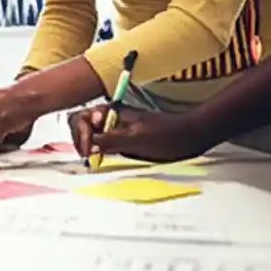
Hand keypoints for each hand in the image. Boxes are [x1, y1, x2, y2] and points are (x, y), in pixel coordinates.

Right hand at [69, 104, 215, 162]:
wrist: (189, 136)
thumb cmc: (166, 136)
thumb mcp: (136, 139)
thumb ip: (110, 140)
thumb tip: (89, 145)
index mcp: (111, 112)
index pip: (81, 118)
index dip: (82, 135)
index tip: (89, 152)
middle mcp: (110, 117)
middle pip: (81, 123)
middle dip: (80, 139)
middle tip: (88, 156)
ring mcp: (115, 127)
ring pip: (89, 132)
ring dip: (86, 144)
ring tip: (92, 158)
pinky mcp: (121, 137)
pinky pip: (100, 141)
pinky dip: (95, 149)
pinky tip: (100, 157)